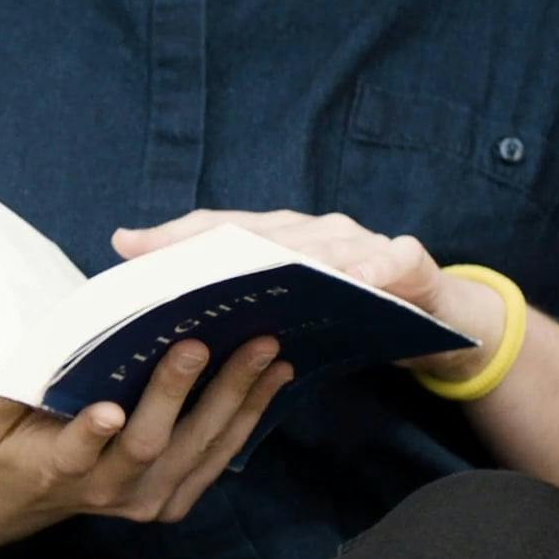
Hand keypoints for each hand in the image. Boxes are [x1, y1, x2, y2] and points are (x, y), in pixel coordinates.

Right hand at [0, 335, 293, 530]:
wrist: (24, 499)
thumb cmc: (10, 442)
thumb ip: (3, 390)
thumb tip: (28, 349)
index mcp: (56, 468)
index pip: (75, 453)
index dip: (91, 434)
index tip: (108, 409)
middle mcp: (107, 491)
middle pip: (148, 446)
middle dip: (177, 393)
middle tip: (201, 344)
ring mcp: (146, 502)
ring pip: (196, 450)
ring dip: (235, 399)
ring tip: (266, 354)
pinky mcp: (174, 502)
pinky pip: (217, 459)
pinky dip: (248, 417)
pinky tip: (274, 379)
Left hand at [111, 208, 501, 380]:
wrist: (433, 321)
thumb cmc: (347, 314)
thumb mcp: (288, 315)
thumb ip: (238, 310)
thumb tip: (163, 328)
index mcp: (280, 238)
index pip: (219, 232)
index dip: (174, 238)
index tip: (125, 246)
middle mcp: (317, 231)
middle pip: (263, 234)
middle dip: (217, 247)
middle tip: (176, 266)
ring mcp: (365, 242)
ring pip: (323, 242)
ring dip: (292, 256)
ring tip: (252, 272)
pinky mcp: (411, 261)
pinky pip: (394, 261)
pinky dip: (376, 270)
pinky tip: (358, 281)